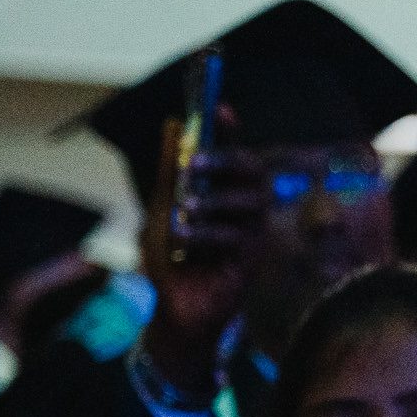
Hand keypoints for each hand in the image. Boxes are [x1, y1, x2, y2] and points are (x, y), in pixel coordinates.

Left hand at [138, 118, 268, 392]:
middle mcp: (243, 206)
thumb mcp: (161, 209)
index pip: (232, 151)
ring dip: (211, 203)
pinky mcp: (255, 257)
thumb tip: (172, 124)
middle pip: (251, 169)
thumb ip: (169, 171)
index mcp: (221, 190)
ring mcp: (252, 232)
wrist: (172, 309)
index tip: (219, 108)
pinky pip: (239, 235)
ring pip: (247, 201)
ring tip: (183, 215)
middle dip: (222, 161)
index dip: (230, 130)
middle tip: (190, 163)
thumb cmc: (168, 261)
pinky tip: (187, 245)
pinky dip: (206, 235)